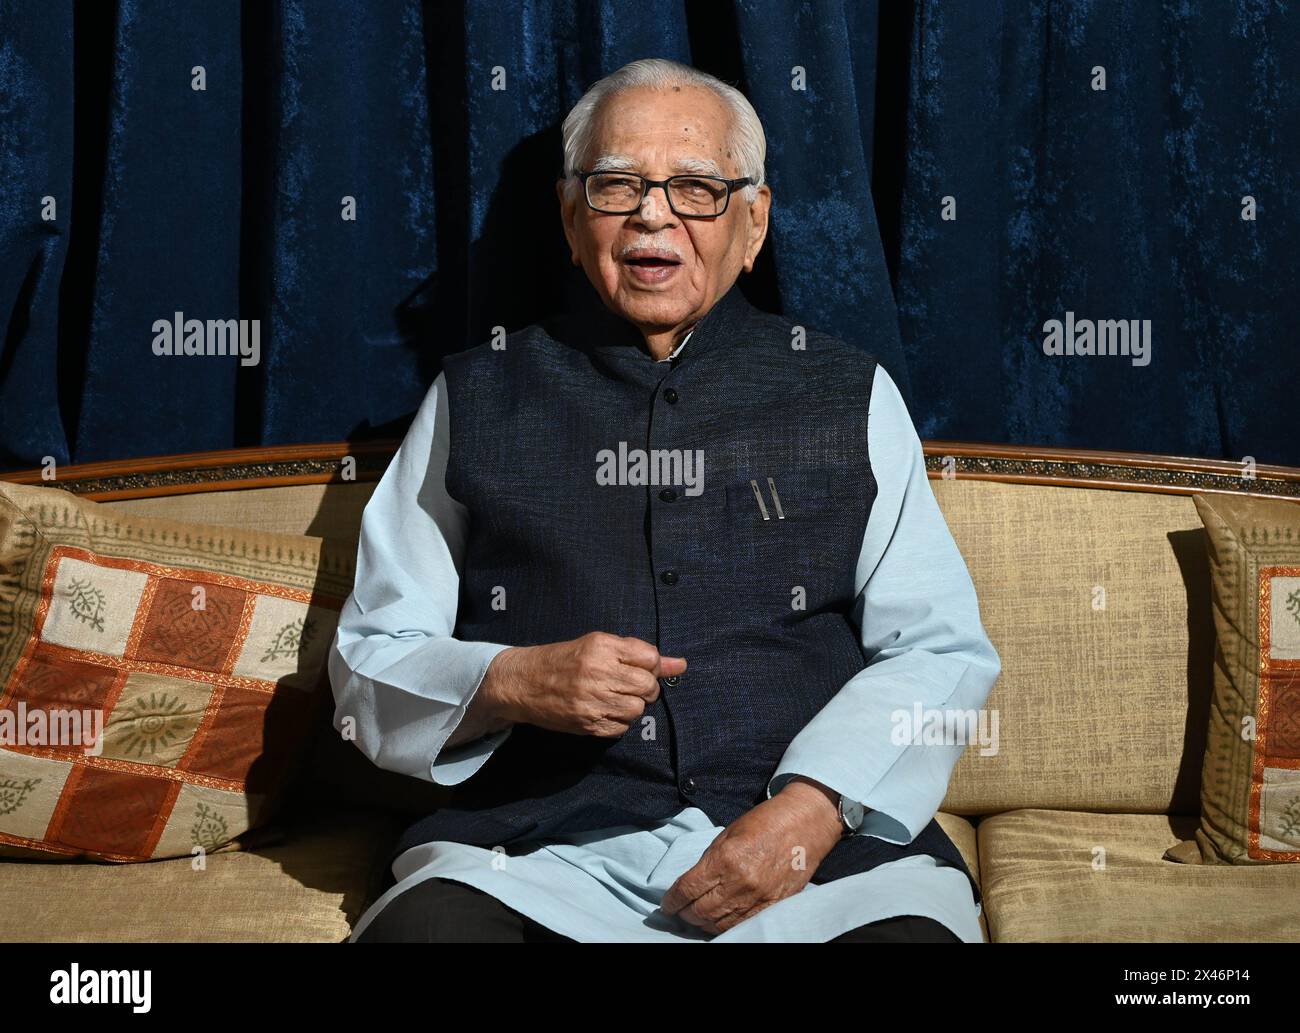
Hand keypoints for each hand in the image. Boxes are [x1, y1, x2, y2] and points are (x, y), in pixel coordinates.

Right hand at [477, 632, 686, 737]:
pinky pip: (622, 728)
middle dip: (646, 688)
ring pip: (637, 709)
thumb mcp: (597, 646)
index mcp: (601, 647)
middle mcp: (597, 672)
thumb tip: (681, 665)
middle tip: (631, 686)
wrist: (523, 682)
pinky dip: (620, 722)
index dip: (652, 665)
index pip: (650, 657)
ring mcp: (591, 700)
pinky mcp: (587, 724)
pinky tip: (605, 711)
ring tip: (615, 698)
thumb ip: (638, 654)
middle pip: (647, 685)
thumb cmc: (563, 660)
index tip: (640, 668)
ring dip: (633, 706)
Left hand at [660, 777, 843, 933]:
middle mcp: (740, 883)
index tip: (667, 904)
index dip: (673, 900)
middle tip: (679, 911)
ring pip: (719, 924)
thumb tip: (692, 881)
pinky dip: (725, 926)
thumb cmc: (765, 822)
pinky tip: (718, 920)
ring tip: (696, 917)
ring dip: (702, 923)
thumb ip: (709, 859)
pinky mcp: (772, 906)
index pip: (688, 889)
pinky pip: (741, 925)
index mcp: (725, 859)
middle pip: (700, 911)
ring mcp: (758, 898)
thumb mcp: (728, 833)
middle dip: (685, 914)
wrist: (805, 824)